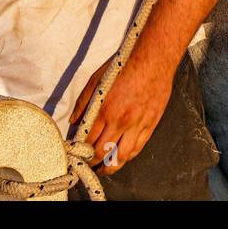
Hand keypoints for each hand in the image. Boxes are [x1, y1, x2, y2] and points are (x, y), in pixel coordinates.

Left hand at [70, 52, 175, 175]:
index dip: (81, 150)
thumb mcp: (97, 79)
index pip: (89, 139)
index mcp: (105, 110)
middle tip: (87, 166)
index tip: (77, 155)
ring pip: (122, 156)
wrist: (154, 58)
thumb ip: (84, 102)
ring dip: (110, 167)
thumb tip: (73, 121)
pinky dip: (128, 156)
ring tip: (103, 170)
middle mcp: (121, 121)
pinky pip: (138, 147)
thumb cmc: (125, 65)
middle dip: (92, 163)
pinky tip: (122, 158)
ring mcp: (138, 124)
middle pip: (103, 152)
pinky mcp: (151, 123)